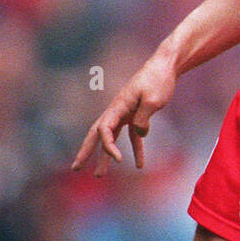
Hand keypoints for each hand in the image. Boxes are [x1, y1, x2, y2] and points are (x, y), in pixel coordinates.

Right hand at [72, 53, 176, 176]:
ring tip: (99, 175)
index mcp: (118, 106)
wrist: (165, 65)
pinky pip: (132, 136)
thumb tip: (139, 135)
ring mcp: (126, 113)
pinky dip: (135, 150)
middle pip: (97, 134)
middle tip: (75, 168)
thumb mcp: (153, 100)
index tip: (120, 160)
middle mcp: (117, 110)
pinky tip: (139, 165)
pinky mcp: (137, 115)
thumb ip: (144, 119)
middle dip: (85, 151)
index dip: (108, 146)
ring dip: (105, 156)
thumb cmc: (158, 80)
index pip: (104, 129)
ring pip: (112, 138)